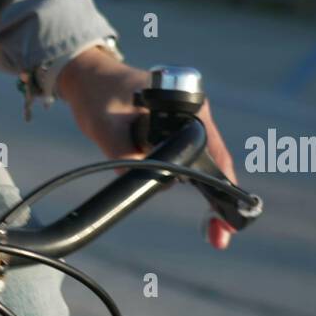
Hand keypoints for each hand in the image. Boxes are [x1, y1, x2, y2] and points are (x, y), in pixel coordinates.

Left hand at [56, 47, 238, 248]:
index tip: (229, 218)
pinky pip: (181, 163)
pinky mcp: (171, 135)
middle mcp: (193, 115)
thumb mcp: (104, 124)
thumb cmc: (98, 93)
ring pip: (196, 166)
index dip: (223, 186)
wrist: (86, 78)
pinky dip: (184, 185)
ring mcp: (183, 125)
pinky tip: (201, 215)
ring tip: (213, 230)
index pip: (213, 151)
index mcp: (187, 106)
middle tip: (219, 237)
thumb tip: (139, 180)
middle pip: (211, 162)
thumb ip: (122, 151)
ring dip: (202, 194)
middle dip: (217, 201)